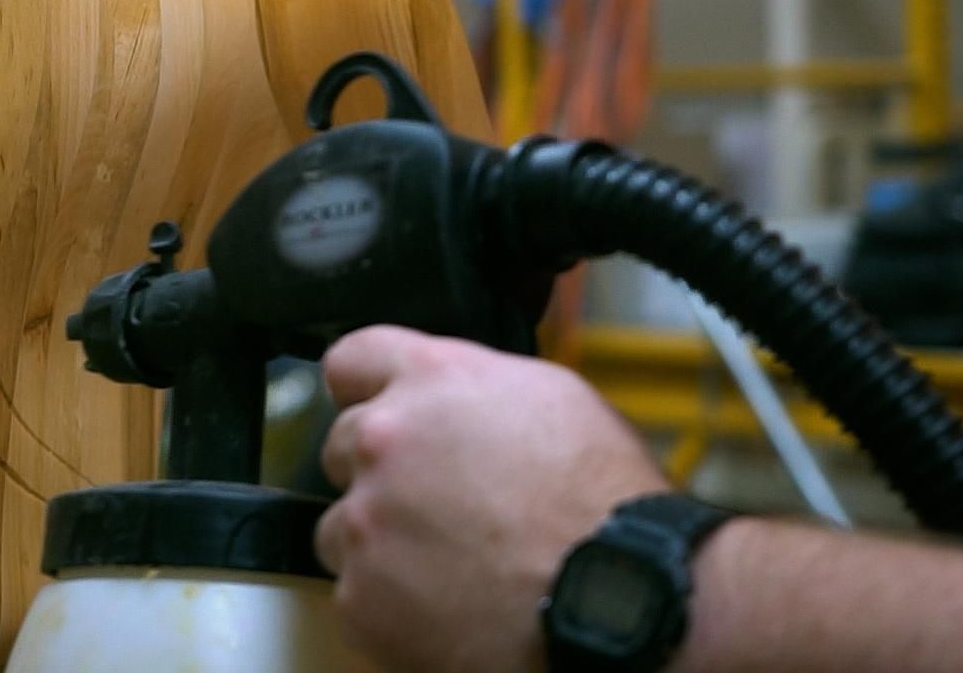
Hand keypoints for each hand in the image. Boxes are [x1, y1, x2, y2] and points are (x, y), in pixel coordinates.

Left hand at [314, 326, 669, 672]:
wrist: (618, 602)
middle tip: (440, 505)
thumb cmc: (606, 507)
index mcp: (432, 380)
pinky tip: (448, 603)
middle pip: (344, 446)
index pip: (351, 360)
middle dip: (382, 473)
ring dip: (382, 540)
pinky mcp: (361, 594)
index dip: (365, 390)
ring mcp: (366, 520)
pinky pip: (356, 591)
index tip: (372, 409)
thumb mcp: (552, 400)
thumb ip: (473, 388)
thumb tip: (448, 397)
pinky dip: (391, 602)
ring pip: (344, 524)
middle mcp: (385, 440)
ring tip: (453, 562)